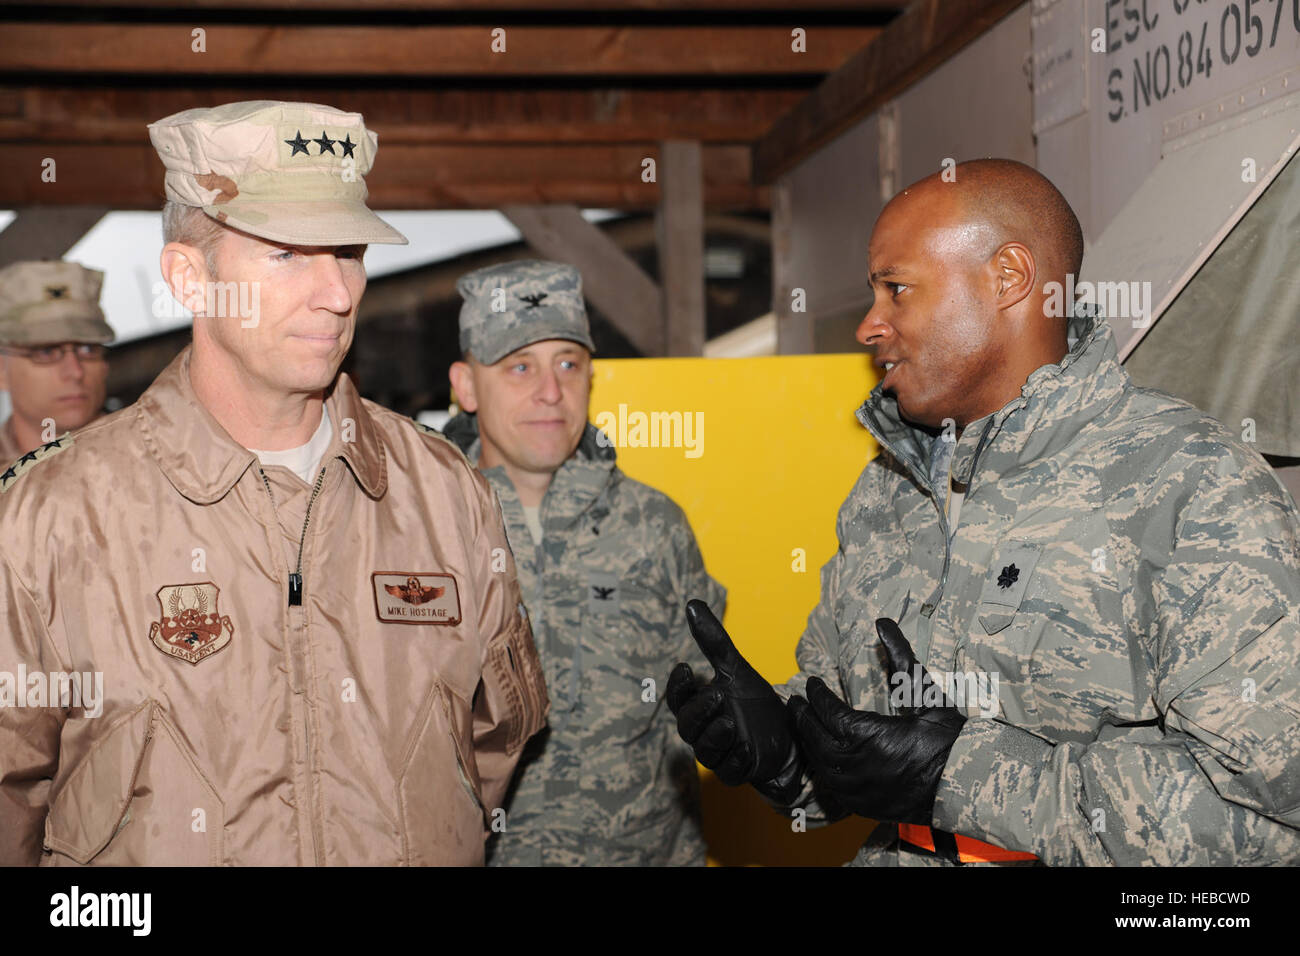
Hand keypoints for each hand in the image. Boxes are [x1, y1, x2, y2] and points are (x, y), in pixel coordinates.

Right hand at [666, 600, 797, 789]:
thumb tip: (692, 604)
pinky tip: (746, 747)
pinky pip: (729, 772)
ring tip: (729, 721)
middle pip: (687, 726)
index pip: (678, 699)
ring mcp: (720, 754)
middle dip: (699, 711)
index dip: (677, 686)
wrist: (790, 735)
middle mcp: (704, 731)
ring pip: (705, 751)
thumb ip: (713, 641)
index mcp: (700, 706)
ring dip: (715, 736)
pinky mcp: (739, 772)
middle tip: (717, 695)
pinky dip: (736, 760)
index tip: (685, 667)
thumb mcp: (738, 668)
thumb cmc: (757, 703)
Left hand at [787, 618, 965, 824]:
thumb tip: (883, 623)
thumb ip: (900, 657)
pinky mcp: (861, 804)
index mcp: (863, 735)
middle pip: (814, 735)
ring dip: (808, 740)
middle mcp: (852, 763)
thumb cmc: (946, 737)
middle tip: (795, 701)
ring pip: (818, 761)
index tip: (811, 682)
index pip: (827, 709)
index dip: (816, 694)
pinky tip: (820, 756)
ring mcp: (854, 788)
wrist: (965, 784)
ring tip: (803, 724)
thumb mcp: (923, 692)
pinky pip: (831, 785)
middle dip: (803, 715)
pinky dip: (822, 766)